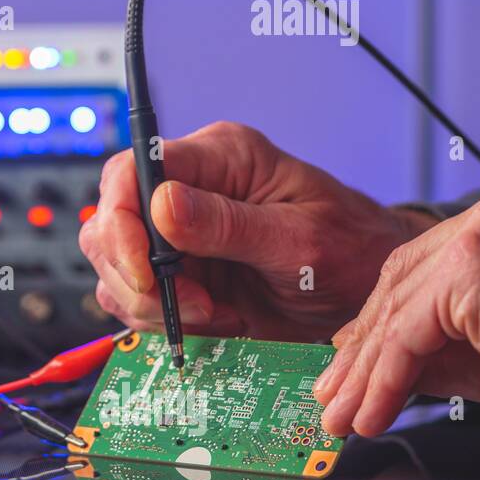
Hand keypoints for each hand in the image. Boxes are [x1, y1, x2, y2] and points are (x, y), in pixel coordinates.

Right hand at [79, 121, 433, 342]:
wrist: (371, 296)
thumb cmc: (352, 251)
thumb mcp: (300, 240)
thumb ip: (229, 224)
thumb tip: (162, 206)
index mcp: (218, 158)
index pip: (132, 171)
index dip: (123, 222)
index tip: (146, 272)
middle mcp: (187, 189)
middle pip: (108, 221)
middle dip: (134, 274)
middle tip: (189, 306)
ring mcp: (177, 234)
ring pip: (111, 264)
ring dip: (150, 303)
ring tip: (213, 314)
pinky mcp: (176, 274)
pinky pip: (133, 297)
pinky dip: (161, 320)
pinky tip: (212, 320)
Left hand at [314, 184, 479, 436]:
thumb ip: (435, 348)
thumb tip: (363, 356)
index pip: (411, 278)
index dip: (371, 328)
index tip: (341, 370)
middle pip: (398, 291)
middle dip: (361, 354)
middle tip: (330, 404)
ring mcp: (478, 238)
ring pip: (398, 312)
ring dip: (365, 374)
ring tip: (342, 419)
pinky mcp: (473, 267)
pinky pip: (410, 332)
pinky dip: (384, 379)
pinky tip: (368, 414)